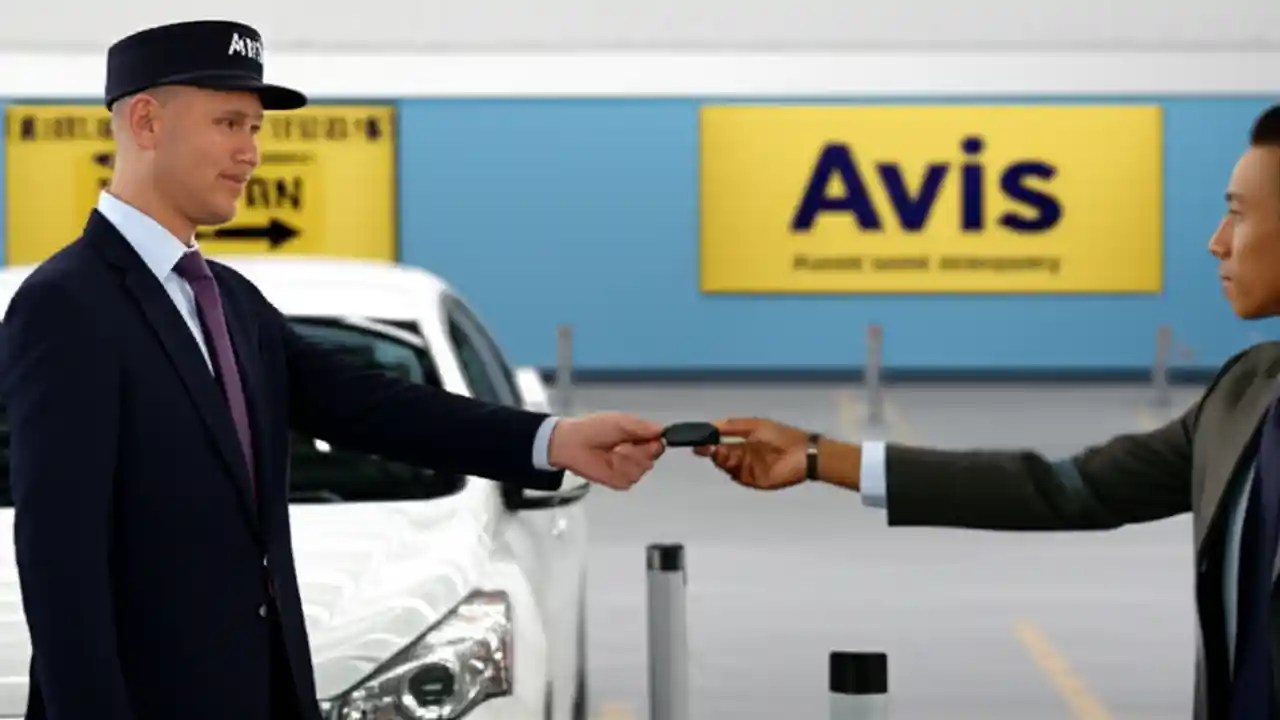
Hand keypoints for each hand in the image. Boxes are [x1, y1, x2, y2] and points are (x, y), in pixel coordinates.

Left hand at [548, 412, 665, 489]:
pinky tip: (609, 462)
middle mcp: (636, 454)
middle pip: (653, 457)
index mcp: (638, 438)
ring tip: (612, 451)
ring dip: (627, 458)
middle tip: (622, 443)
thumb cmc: (593, 428)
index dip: (656, 442)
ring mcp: (628, 469)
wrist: (572, 443)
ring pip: (642, 468)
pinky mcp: (620, 481)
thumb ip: (642, 426)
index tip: (648, 438)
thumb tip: (662, 430)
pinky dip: (619, 469)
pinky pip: (630, 479)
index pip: (659, 443)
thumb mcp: (620, 421)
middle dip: (639, 449)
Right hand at [693, 417, 810, 489]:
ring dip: (720, 459)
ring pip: (726, 466)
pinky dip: (731, 471)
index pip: (719, 440)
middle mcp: (742, 454)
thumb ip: (733, 425)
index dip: (708, 440)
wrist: (803, 455)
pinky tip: (731, 463)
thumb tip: (711, 425)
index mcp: (742, 440)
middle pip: (719, 454)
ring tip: (718, 453)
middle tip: (703, 447)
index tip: (697, 439)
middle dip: (710, 450)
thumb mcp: (756, 425)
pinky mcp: (752, 481)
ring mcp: (747, 468)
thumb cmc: (782, 436)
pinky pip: (736, 477)